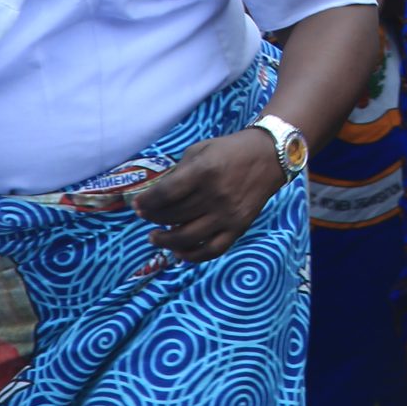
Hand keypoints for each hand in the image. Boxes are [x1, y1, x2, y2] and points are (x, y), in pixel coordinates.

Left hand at [131, 130, 285, 263]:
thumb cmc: (230, 150)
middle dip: (152, 217)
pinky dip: (192, 255)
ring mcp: (228, 214)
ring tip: (154, 237)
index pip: (165, 194)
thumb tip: (155, 195)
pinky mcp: (239, 227)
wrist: (270, 156)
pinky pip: (211, 250)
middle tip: (145, 215)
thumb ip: (178, 172)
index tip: (136, 204)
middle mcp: (215, 195)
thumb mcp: (200, 150)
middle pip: (173, 215)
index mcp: (204, 171)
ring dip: (165, 240)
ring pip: (187, 237)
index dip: (146, 202)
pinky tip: (179, 251)